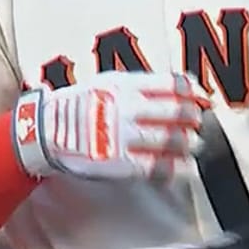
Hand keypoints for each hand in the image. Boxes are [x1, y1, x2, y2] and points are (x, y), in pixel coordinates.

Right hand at [13, 71, 205, 180]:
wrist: (47, 131)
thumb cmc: (78, 104)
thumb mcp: (107, 81)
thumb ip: (140, 85)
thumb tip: (174, 88)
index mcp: (127, 85)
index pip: (172, 85)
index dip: (193, 92)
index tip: (201, 98)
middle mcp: (128, 109)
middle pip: (177, 112)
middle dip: (194, 118)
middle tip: (198, 122)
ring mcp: (125, 137)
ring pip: (172, 140)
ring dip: (190, 142)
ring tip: (194, 144)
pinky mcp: (122, 163)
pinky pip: (159, 166)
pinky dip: (179, 167)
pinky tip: (188, 166)